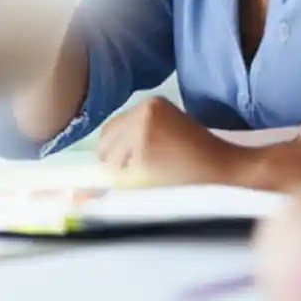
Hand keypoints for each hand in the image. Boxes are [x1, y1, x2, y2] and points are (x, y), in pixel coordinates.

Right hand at [97, 97, 241, 184]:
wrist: (225, 166)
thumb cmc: (189, 184)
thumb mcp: (147, 189)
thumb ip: (110, 189)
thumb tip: (76, 198)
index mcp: (142, 134)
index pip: (106, 156)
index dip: (107, 173)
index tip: (104, 186)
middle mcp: (144, 112)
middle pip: (106, 139)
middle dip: (112, 160)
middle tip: (129, 177)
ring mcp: (151, 104)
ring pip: (113, 129)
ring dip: (119, 147)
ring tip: (138, 163)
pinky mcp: (157, 102)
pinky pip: (126, 120)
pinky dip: (129, 135)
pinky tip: (145, 149)